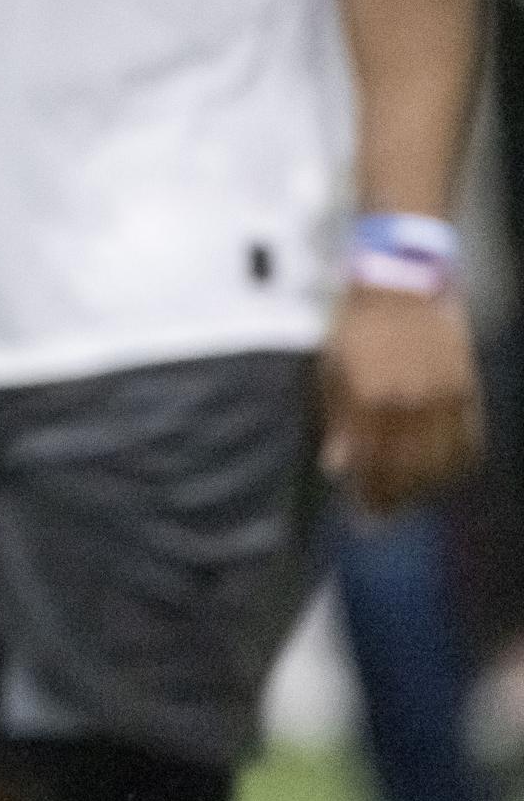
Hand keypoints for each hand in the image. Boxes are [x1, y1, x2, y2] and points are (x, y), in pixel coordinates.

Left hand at [322, 285, 481, 514]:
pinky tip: (441, 477)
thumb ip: (339, 422)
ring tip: (407, 501)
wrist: (403, 284)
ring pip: (441, 463)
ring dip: (424, 489)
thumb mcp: (332, 370)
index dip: (368, 494)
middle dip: (394, 499)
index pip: (372, 464)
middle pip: (407, 470)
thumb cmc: (358, 326)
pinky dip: (456, 466)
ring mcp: (444, 398)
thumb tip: (338, 468)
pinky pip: (468, 442)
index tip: (361, 513)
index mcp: (370, 398)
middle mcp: (411, 403)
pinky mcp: (467, 390)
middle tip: (381, 517)